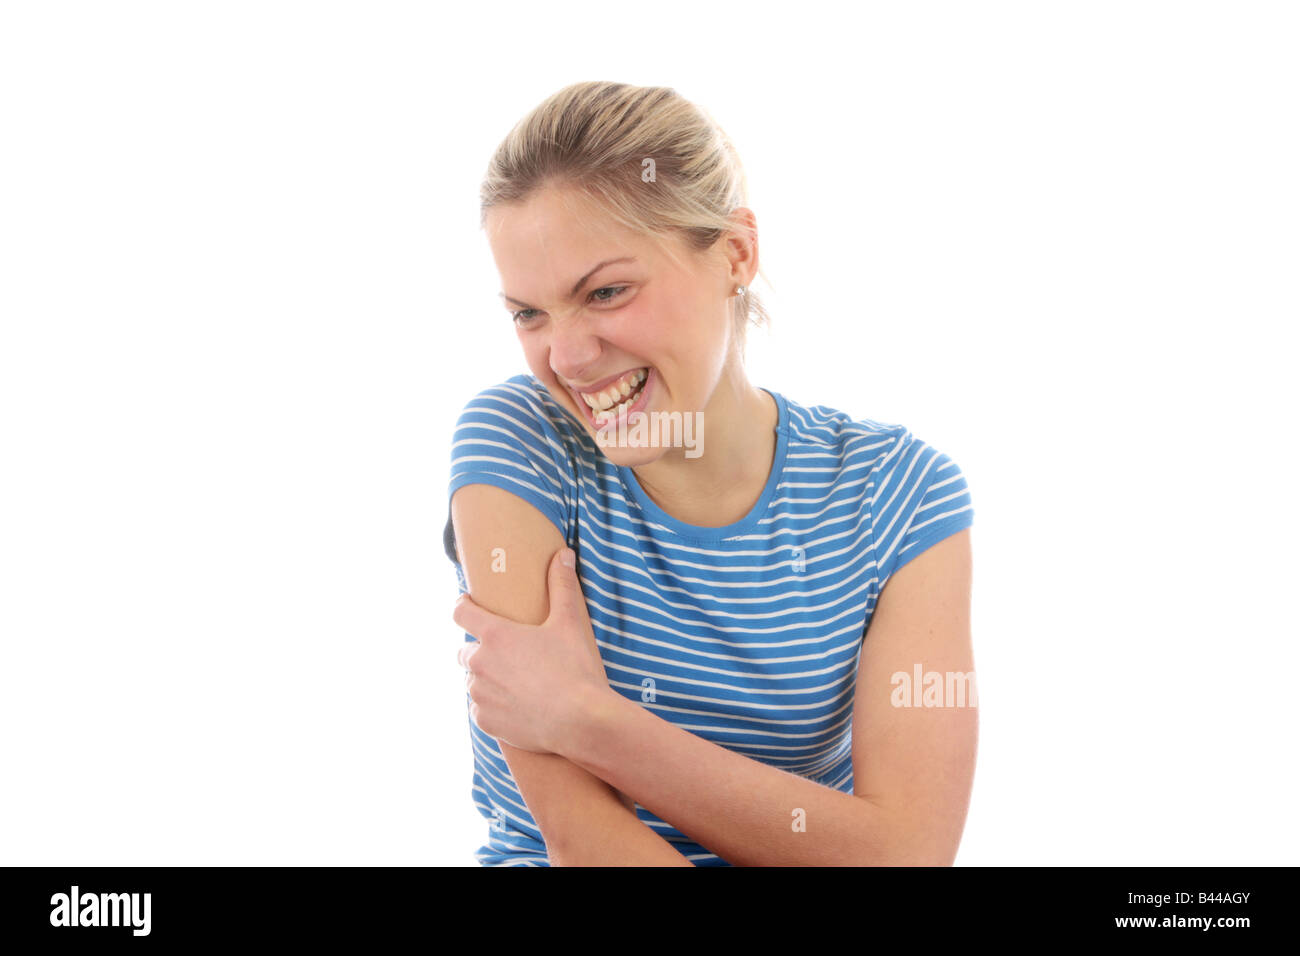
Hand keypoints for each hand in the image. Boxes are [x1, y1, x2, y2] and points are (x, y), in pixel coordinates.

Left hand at [452, 546, 611, 753]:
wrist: (580, 720)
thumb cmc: (574, 668)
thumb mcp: (569, 622)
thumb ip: (561, 586)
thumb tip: (563, 554)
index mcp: (494, 635)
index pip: (460, 612)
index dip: (462, 605)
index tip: (468, 605)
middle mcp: (479, 663)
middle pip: (464, 651)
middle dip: (480, 650)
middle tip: (506, 654)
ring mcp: (479, 694)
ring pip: (473, 681)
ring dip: (485, 679)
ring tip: (514, 683)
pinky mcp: (485, 720)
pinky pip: (479, 709)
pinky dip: (491, 706)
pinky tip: (515, 706)